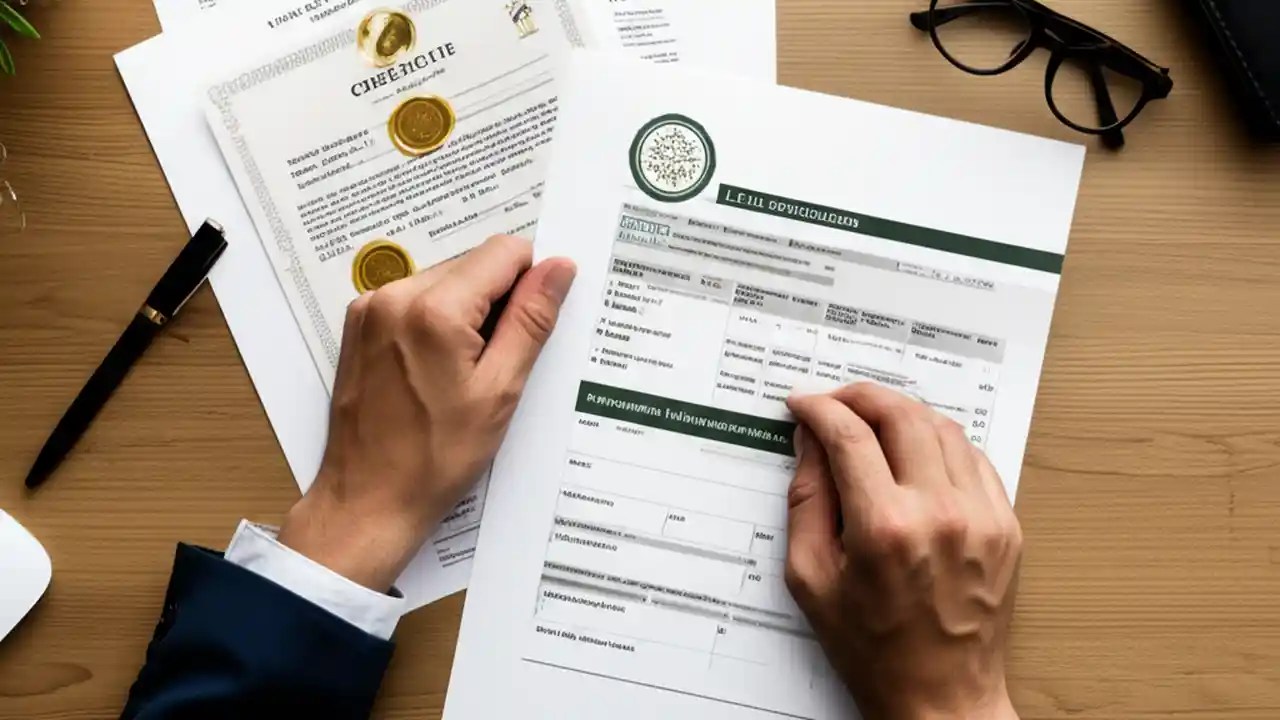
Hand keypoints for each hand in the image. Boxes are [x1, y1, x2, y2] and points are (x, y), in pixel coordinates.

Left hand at [279, 235, 576, 591]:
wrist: (367, 500)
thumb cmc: (435, 458)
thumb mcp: (500, 390)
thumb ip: (531, 320)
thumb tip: (558, 267)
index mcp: (433, 310)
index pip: (503, 253)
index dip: (532, 278)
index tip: (537, 320)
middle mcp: (394, 296)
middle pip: (472, 264)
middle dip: (499, 300)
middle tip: (501, 361)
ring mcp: (370, 309)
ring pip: (445, 280)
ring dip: (469, 312)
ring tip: (468, 372)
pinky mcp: (359, 324)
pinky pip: (415, 300)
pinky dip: (438, 322)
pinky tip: (441, 370)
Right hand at [785, 384, 1022, 719]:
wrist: (942, 699)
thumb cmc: (870, 649)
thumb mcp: (811, 579)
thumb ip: (806, 500)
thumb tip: (811, 442)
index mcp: (884, 528)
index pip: (849, 435)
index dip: (820, 409)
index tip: (802, 404)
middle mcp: (939, 513)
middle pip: (900, 415)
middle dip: (860, 396)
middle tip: (835, 401)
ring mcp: (981, 517)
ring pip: (942, 427)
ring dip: (902, 413)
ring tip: (872, 422)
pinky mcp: (1006, 527)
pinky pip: (974, 458)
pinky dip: (940, 442)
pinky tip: (915, 452)